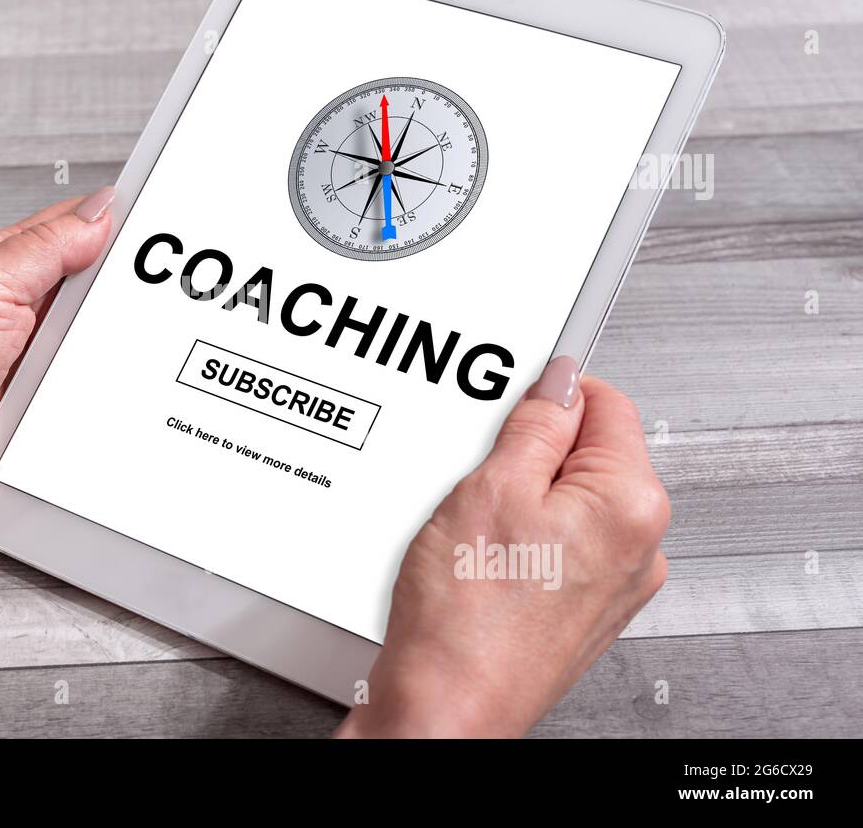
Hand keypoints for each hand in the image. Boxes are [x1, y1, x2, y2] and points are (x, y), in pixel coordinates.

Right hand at [337, 356, 670, 737]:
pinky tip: (481, 556)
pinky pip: (557, 543)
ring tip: (475, 526)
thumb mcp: (490, 488)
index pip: (607, 403)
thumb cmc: (468, 622)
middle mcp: (639, 547)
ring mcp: (613, 582)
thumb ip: (535, 425)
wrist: (447, 704)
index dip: (552, 391)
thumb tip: (559, 383)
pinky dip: (520, 537)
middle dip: (531, 451)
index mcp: (632, 505)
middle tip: (481, 475)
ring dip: (521, 496)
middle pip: (589, 454)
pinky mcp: (582, 607)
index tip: (515, 396)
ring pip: (568, 500)